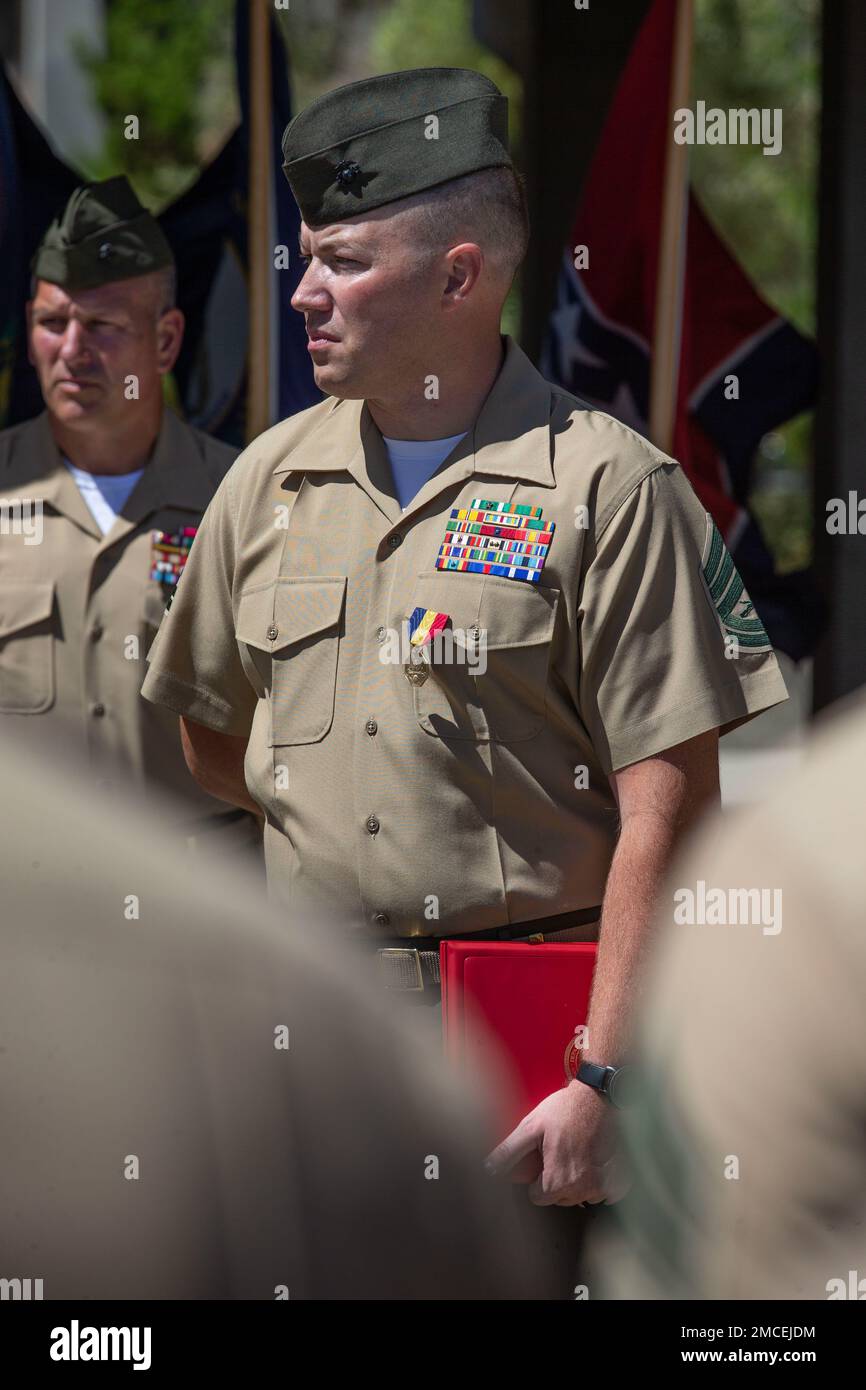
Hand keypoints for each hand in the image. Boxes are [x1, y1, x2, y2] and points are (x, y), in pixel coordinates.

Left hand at [484, 1081, 630, 1206]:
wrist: (601, 1096)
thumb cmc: (566, 1109)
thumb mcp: (531, 1126)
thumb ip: (509, 1152)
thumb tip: (488, 1170)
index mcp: (558, 1181)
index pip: (537, 1197)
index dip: (536, 1178)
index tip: (543, 1159)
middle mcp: (583, 1190)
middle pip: (559, 1198)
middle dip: (556, 1180)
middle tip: (559, 1151)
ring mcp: (603, 1187)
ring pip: (581, 1196)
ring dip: (576, 1181)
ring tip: (577, 1153)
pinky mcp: (619, 1181)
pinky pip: (604, 1193)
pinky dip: (598, 1181)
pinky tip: (595, 1160)